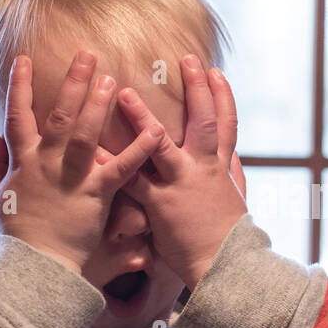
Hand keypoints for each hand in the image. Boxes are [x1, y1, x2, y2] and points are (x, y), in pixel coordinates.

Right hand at [0, 51, 162, 273]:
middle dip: (72, 82)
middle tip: (87, 55)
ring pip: (85, 133)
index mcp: (23, 162)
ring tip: (112, 78)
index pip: (16, 116)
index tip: (21, 59)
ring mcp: (71, 177)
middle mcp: (46, 163)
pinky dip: (139, 148)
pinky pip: (121, 167)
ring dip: (98, 104)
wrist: (35, 266)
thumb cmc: (17, 235)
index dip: (16, 86)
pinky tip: (156, 128)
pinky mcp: (96, 195)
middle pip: (58, 114)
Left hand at [114, 55, 247, 289]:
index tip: (214, 71)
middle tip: (186, 60)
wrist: (222, 267)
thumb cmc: (228, 239)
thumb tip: (233, 155)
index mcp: (221, 168)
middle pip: (203, 121)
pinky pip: (130, 179)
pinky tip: (92, 148)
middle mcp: (203, 169)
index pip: (227, 124)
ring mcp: (180, 185)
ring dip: (143, 118)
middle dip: (197, 90)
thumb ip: (231, 175)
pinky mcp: (158, 204)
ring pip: (160, 144)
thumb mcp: (236, 201)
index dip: (222, 96)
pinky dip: (110, 164)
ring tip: (126, 93)